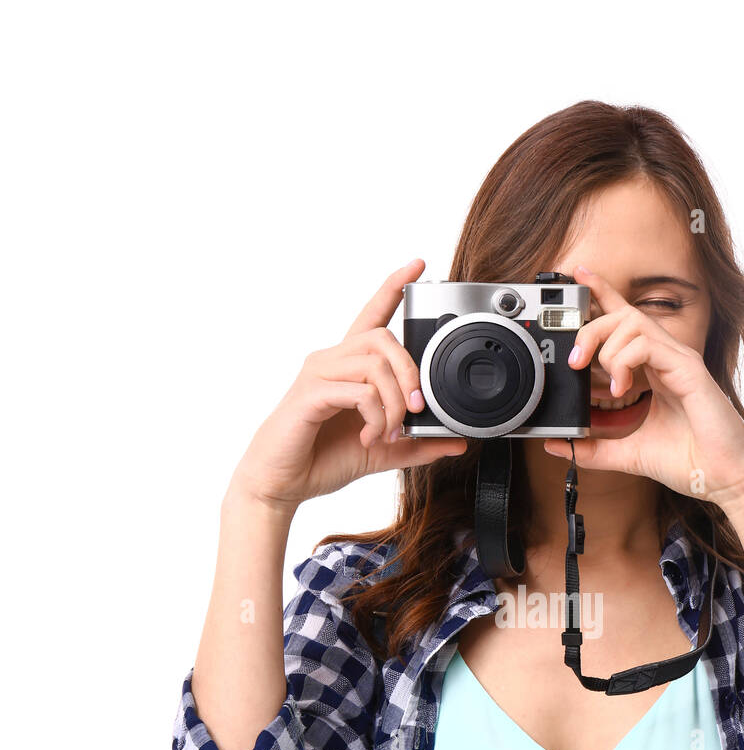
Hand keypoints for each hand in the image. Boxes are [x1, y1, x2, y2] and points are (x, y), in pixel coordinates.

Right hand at [228, 258, 465, 513]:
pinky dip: (376, 417)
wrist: (281, 483)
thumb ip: (418, 444)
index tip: (417, 266)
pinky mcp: (310, 394)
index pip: (371, 315)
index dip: (393, 288)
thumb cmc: (321, 459)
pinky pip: (359, 392)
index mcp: (347, 367)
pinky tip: (370, 437)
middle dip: (410, 373)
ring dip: (394, 401)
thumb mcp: (383, 452)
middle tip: (416, 410)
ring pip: (374, 363)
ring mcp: (318, 374)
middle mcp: (331, 360)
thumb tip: (457, 441)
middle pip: (383, 338)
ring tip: (389, 432)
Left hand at [546, 265, 743, 520]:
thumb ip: (594, 448)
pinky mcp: (688, 369)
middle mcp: (666, 358)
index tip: (578, 276)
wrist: (720, 478)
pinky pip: (646, 344)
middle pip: (622, 315)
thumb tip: (558, 445)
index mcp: (653, 369)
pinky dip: (624, 362)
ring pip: (632, 322)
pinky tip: (622, 389)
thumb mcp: (627, 453)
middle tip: (574, 360)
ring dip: (606, 347)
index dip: (602, 293)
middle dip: (590, 328)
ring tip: (606, 382)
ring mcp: (678, 360)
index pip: (625, 320)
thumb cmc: (688, 460)